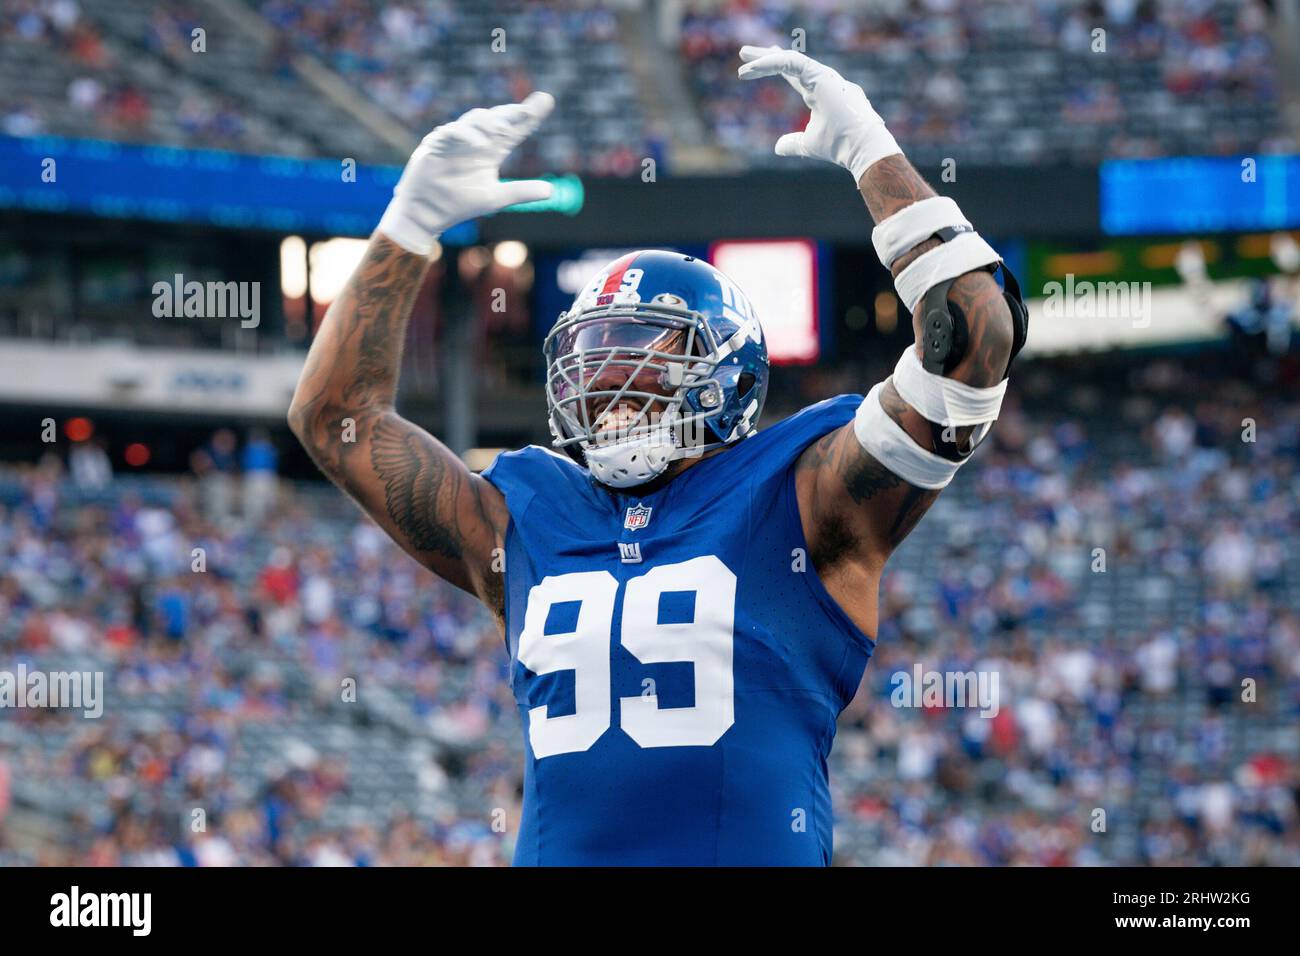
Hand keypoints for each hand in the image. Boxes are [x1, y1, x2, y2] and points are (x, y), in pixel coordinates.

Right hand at [377, 91, 554, 254]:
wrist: (428, 214)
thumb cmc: (459, 204)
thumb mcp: (495, 198)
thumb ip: (521, 192)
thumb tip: (552, 190)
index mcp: (491, 151)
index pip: (514, 130)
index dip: (530, 116)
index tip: (547, 100)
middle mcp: (476, 141)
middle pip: (497, 119)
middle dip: (512, 113)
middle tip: (528, 110)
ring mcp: (456, 140)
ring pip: (475, 121)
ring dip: (490, 123)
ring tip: (504, 130)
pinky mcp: (436, 144)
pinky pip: (451, 132)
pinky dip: (466, 136)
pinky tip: (479, 144)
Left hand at [737, 46, 898, 181]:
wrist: (859, 148)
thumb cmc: (840, 146)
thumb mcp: (809, 144)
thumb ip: (793, 143)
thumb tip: (777, 147)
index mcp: (819, 91)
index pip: (792, 74)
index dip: (772, 68)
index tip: (749, 70)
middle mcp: (822, 79)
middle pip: (789, 62)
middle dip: (765, 56)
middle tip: (743, 52)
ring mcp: (823, 75)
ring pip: (789, 59)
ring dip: (764, 58)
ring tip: (743, 57)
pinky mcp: (822, 75)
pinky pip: (792, 62)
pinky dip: (773, 63)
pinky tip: (755, 67)